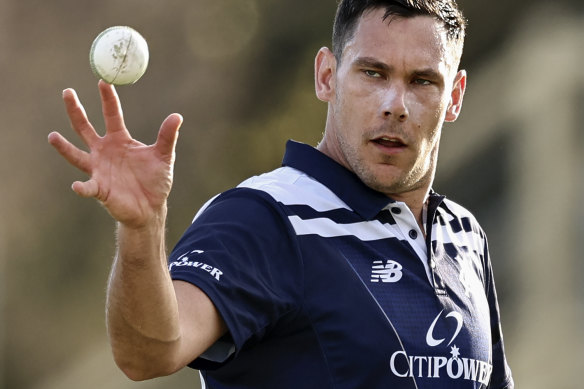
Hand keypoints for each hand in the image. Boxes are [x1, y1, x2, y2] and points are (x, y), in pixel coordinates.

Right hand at [48, 80, 182, 228]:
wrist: (150, 207)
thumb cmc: (155, 180)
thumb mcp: (163, 157)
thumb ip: (167, 138)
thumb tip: (177, 116)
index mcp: (120, 140)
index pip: (112, 115)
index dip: (108, 98)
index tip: (103, 80)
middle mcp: (104, 151)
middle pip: (85, 128)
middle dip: (76, 110)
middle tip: (67, 92)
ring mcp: (99, 169)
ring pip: (76, 155)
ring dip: (64, 147)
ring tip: (52, 136)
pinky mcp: (99, 189)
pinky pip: (87, 187)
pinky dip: (82, 187)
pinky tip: (77, 186)